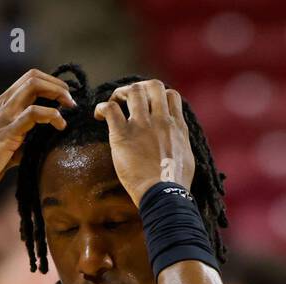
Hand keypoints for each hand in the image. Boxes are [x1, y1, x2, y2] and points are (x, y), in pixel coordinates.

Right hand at [0, 69, 75, 202]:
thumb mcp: (6, 149)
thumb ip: (22, 142)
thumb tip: (39, 145)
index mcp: (0, 107)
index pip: (28, 81)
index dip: (50, 85)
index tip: (64, 101)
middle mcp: (1, 106)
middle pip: (33, 77)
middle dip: (58, 85)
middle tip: (71, 103)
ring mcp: (3, 116)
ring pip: (33, 86)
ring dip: (58, 94)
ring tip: (70, 110)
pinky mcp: (7, 132)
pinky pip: (33, 113)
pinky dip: (52, 116)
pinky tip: (60, 127)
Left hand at [95, 80, 194, 205]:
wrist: (164, 195)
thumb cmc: (175, 184)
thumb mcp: (186, 158)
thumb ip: (180, 143)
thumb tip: (177, 141)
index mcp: (177, 126)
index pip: (171, 95)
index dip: (158, 96)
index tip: (149, 106)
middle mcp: (161, 120)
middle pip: (153, 85)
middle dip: (140, 88)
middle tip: (129, 100)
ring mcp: (143, 126)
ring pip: (133, 90)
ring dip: (121, 93)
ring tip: (114, 104)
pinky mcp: (123, 135)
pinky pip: (110, 109)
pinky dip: (102, 107)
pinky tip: (99, 115)